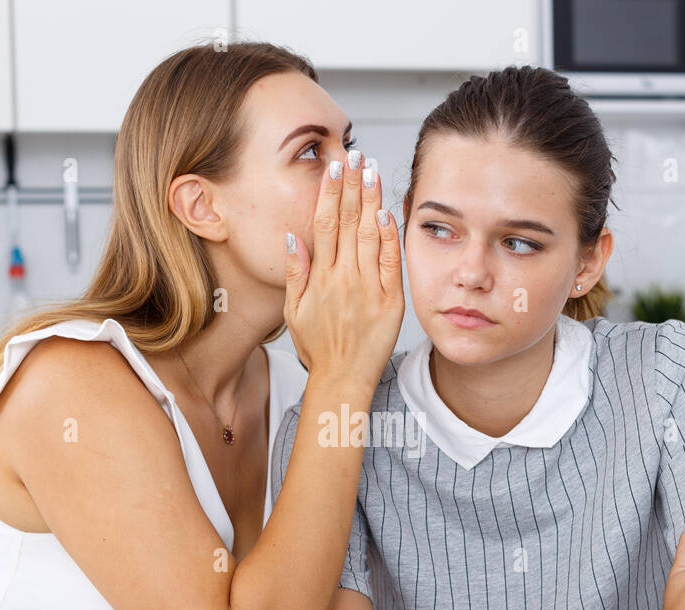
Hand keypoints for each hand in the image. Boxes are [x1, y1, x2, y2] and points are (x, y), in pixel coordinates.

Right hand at [283, 151, 404, 391]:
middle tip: (357, 154)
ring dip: (372, 199)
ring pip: (371, 234)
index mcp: (320, 277)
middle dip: (353, 184)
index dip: (330, 191)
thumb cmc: (318, 348)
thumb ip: (295, 272)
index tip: (335, 166)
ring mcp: (369, 287)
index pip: (325, 222)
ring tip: (373, 171)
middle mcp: (344, 277)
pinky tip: (388, 211)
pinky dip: (390, 235)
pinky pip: (391, 261)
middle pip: (349, 220)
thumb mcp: (294, 310)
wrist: (342, 380)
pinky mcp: (391, 300)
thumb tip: (293, 236)